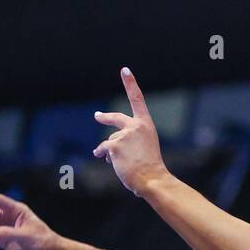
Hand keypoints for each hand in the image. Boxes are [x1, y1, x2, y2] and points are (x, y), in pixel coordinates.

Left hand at [93, 67, 170, 196]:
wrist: (152, 179)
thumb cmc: (151, 168)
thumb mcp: (146, 148)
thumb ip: (131, 142)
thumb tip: (105, 148)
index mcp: (146, 125)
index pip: (137, 99)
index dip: (130, 83)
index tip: (125, 70)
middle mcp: (135, 126)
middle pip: (115, 118)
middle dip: (105, 117)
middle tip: (97, 116)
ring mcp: (123, 135)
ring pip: (110, 142)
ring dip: (112, 152)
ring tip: (122, 163)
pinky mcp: (113, 145)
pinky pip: (103, 149)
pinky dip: (103, 155)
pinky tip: (107, 160)